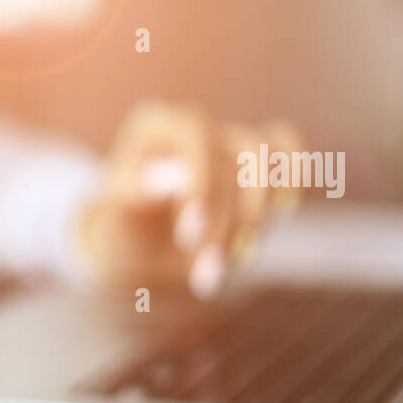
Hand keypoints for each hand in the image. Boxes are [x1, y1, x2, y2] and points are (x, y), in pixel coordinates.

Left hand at [78, 100, 304, 297]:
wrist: (136, 250)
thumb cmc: (118, 231)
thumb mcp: (110, 221)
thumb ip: (133, 198)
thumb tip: (168, 180)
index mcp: (155, 126)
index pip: (195, 132)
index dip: (201, 181)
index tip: (188, 236)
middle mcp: (196, 128)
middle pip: (234, 157)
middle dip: (225, 224)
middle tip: (205, 275)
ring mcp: (228, 141)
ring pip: (264, 164)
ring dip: (255, 222)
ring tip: (225, 271)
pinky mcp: (255, 164)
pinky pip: (286, 148)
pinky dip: (291, 179)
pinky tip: (282, 215)